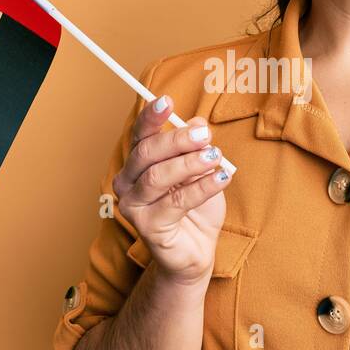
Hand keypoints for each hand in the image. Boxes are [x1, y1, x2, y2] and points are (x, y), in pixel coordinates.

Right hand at [112, 94, 227, 285]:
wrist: (196, 249)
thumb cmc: (194, 207)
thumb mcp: (200, 170)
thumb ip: (196, 147)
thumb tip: (197, 122)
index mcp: (137, 164)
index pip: (141, 136)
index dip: (152, 117)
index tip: (167, 100)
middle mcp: (127, 183)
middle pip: (147, 153)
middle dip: (177, 139)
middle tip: (205, 134)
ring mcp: (134, 206)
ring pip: (158, 177)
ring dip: (189, 163)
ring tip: (215, 156)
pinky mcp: (148, 228)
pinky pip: (177, 202)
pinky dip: (202, 187)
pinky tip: (221, 178)